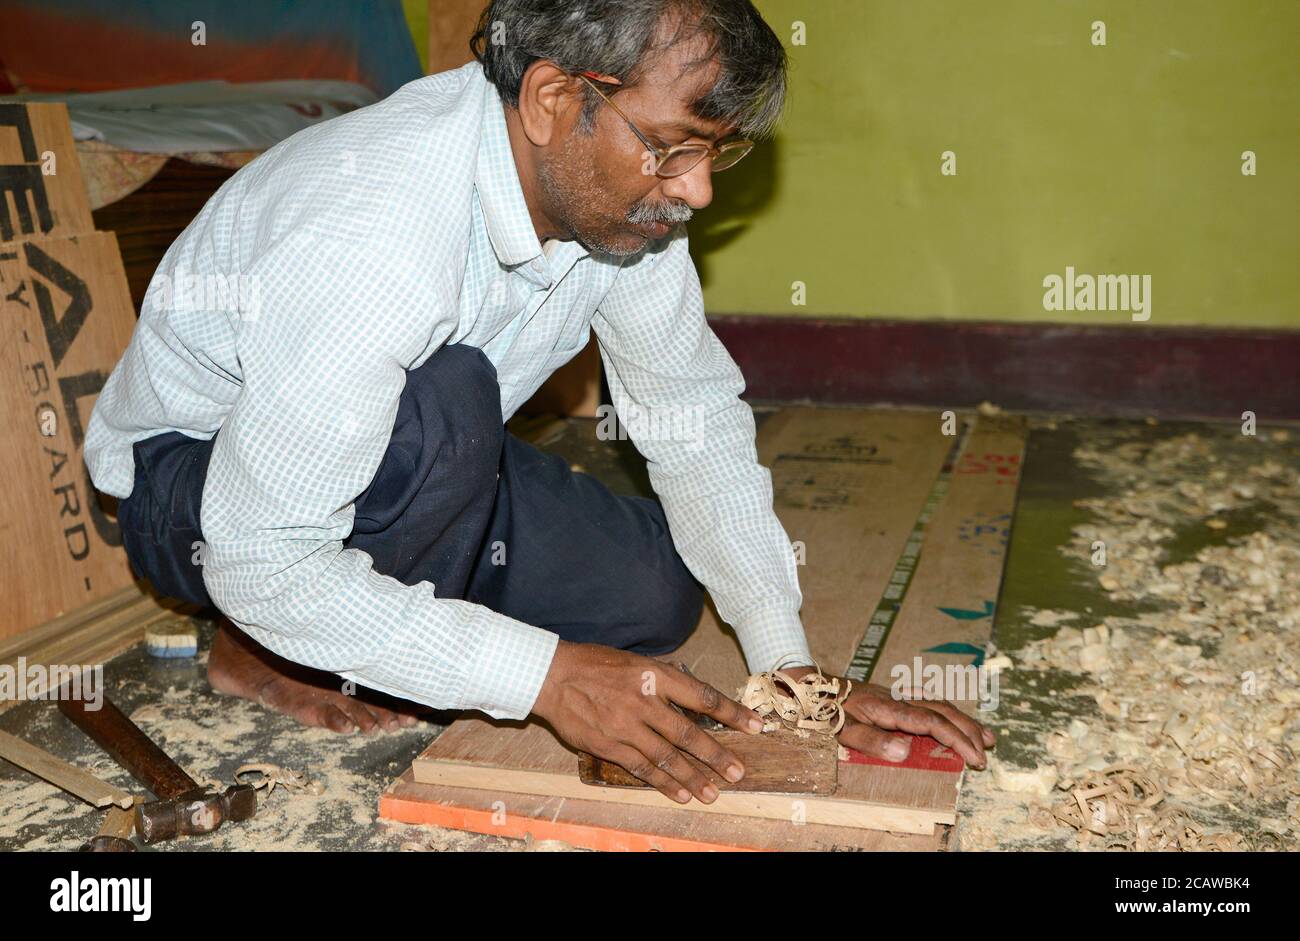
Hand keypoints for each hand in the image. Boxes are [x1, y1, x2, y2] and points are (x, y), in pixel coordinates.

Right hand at [532, 641, 764, 803]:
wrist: (553, 676)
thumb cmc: (596, 665)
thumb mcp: (636, 662)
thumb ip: (664, 682)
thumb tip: (695, 701)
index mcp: (655, 674)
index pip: (702, 696)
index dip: (732, 713)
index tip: (755, 726)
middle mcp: (644, 700)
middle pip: (689, 733)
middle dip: (717, 755)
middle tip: (738, 772)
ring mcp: (626, 725)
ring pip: (668, 757)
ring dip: (693, 777)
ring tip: (713, 792)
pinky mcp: (609, 745)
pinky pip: (643, 768)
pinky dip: (664, 783)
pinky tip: (680, 793)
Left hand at [785, 666, 994, 768]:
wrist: (809, 685)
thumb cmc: (824, 710)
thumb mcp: (841, 730)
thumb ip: (872, 741)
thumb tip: (905, 751)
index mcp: (889, 708)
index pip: (932, 723)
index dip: (957, 739)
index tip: (975, 757)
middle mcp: (898, 698)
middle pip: (942, 710)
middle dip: (968, 731)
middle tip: (988, 752)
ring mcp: (896, 694)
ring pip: (939, 703)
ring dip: (963, 719)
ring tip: (986, 736)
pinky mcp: (892, 694)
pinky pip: (928, 699)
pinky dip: (947, 709)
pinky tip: (953, 715)